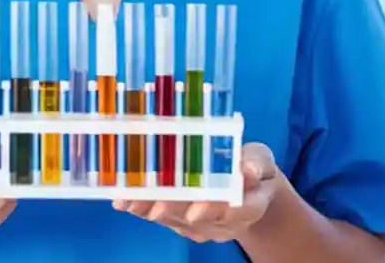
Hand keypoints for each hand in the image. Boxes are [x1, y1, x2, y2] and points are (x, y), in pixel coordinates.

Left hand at [112, 142, 280, 243]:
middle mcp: (226, 222)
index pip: (237, 212)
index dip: (215, 210)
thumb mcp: (260, 157)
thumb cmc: (251, 165)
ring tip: (132, 200)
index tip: (196, 210)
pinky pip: (162, 218)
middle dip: (174, 210)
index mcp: (252, 204)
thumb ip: (257, 162)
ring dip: (152, 210)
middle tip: (155, 205)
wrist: (247, 185)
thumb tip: (249, 169)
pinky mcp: (183, 224)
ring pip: (175, 220)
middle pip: (199, 219)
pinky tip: (124, 200)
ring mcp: (203, 226)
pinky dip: (143, 208)